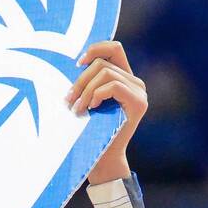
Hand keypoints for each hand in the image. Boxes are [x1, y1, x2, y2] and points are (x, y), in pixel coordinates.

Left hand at [66, 40, 147, 182]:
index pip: (114, 48)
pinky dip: (97, 94)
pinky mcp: (138, 103)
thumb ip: (88, 81)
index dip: (95, 49)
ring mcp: (139, 92)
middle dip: (81, 80)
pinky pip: (114, 86)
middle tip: (68, 100)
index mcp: (124, 78)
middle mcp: (136, 83)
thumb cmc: (90, 131)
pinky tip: (91, 108)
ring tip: (76, 108)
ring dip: (85, 90)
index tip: (77, 64)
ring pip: (107, 73)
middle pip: (104, 63)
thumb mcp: (86, 100)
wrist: (103, 160)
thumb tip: (74, 61)